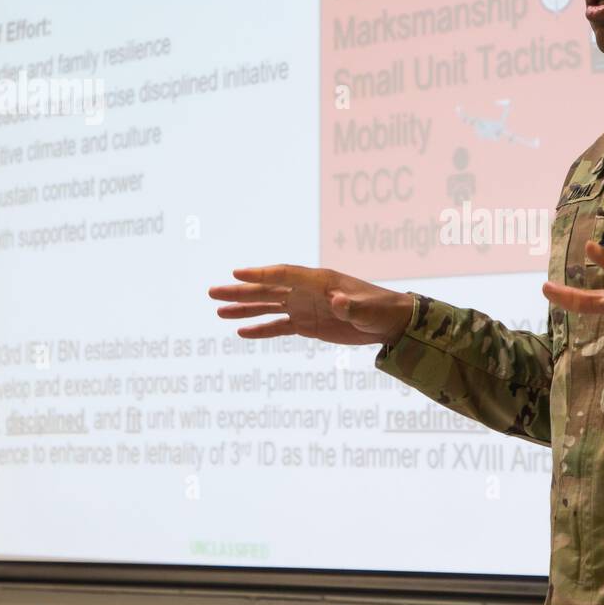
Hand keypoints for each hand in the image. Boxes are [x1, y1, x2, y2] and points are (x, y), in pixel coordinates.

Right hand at [208, 264, 413, 345]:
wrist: (390, 322)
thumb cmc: (381, 310)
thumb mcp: (368, 309)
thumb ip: (352, 306)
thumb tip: (339, 300)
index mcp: (319, 281)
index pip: (284, 275)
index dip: (261, 274)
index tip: (236, 273)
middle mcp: (307, 291)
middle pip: (267, 290)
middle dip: (240, 291)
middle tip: (212, 292)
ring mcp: (305, 307)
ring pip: (268, 307)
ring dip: (244, 308)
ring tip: (218, 310)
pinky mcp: (307, 325)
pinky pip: (279, 326)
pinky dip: (261, 329)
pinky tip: (240, 331)